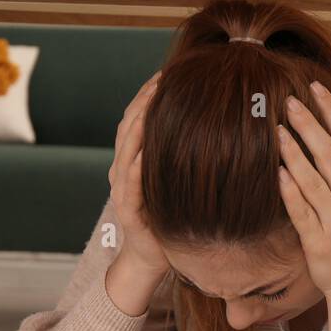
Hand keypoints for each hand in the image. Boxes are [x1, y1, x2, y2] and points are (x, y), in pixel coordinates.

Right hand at [108, 71, 168, 276]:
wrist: (149, 259)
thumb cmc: (167, 218)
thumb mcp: (174, 181)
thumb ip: (179, 155)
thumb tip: (209, 126)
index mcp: (133, 159)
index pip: (137, 117)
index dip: (148, 93)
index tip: (167, 71)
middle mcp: (123, 169)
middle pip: (128, 125)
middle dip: (144, 99)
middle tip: (161, 77)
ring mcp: (122, 188)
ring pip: (125, 149)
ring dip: (137, 125)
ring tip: (150, 103)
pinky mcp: (128, 210)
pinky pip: (129, 184)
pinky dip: (134, 166)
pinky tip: (143, 151)